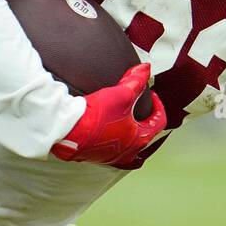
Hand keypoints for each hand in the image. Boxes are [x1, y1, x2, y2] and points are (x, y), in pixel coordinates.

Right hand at [51, 63, 165, 168]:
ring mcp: (111, 156)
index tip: (152, 96)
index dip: (158, 106)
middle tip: (139, 105)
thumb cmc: (95, 117)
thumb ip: (136, 80)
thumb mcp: (121, 94)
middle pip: (144, 133)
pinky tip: (105, 126)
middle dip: (143, 118)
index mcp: (139, 139)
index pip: (158, 122)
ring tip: (122, 114)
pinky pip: (110, 146)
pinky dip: (112, 135)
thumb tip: (145, 69)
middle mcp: (127, 152)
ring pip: (127, 141)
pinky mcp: (96, 156)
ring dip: (127, 128)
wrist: (66, 130)